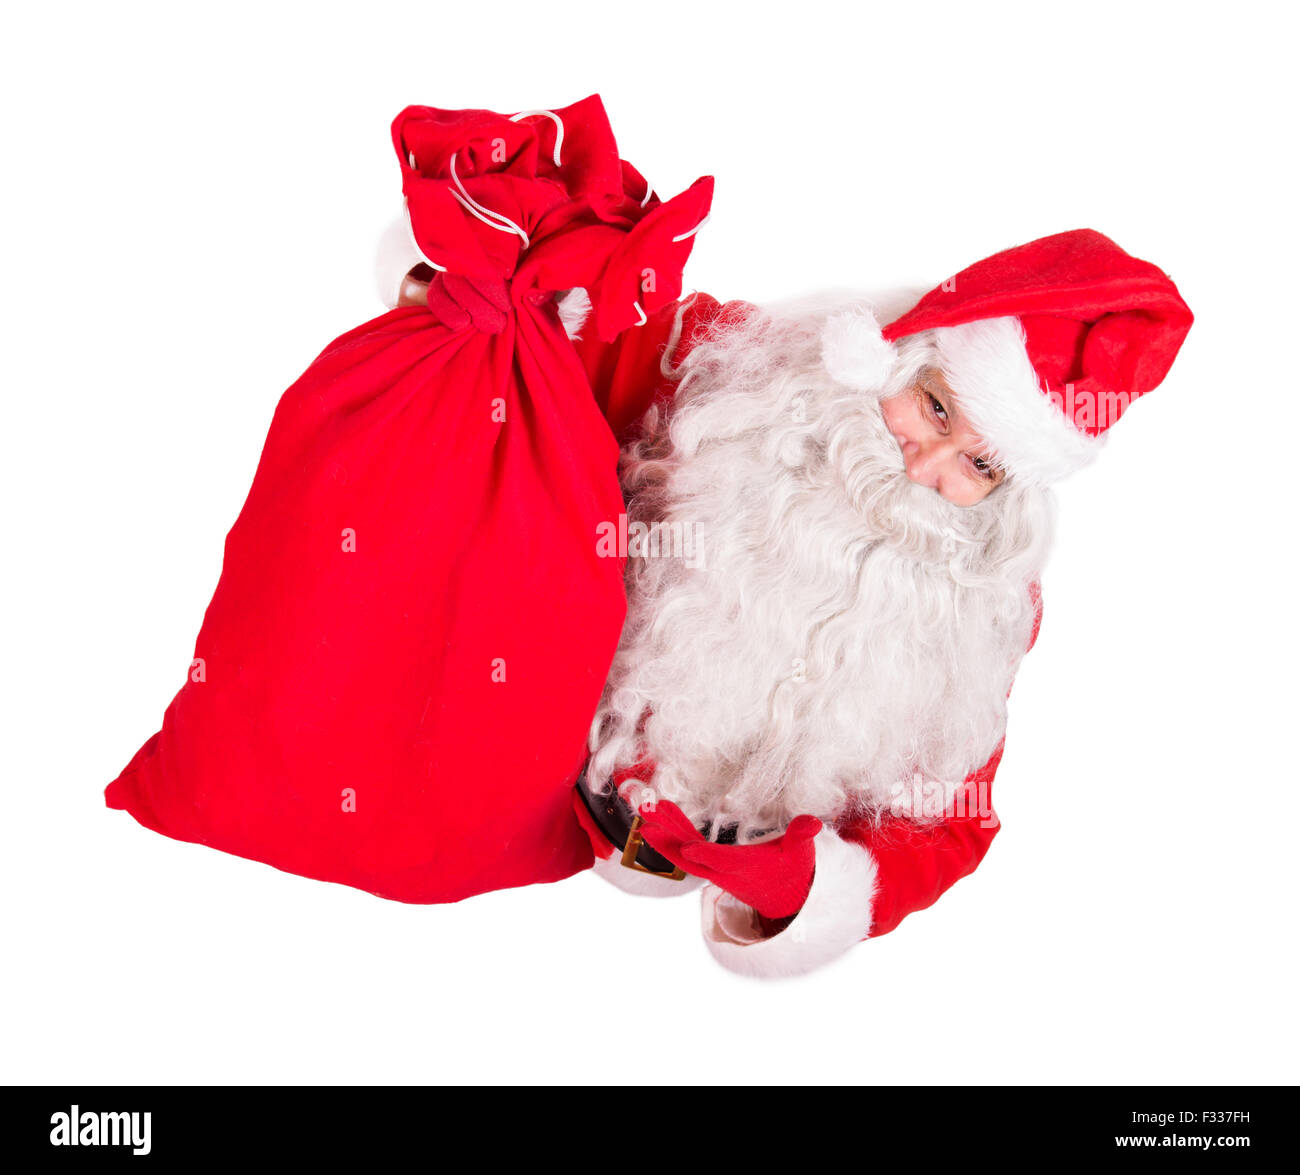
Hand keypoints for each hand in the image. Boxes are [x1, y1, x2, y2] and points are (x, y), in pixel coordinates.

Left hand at [635, 799, 821, 919]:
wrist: (783, 897)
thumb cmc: (792, 870)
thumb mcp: (801, 852)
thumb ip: (802, 836)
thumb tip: (812, 822)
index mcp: (746, 868)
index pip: (722, 862)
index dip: (706, 855)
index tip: (687, 847)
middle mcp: (724, 871)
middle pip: (692, 858)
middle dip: (670, 839)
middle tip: (649, 820)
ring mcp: (714, 869)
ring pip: (684, 854)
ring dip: (664, 835)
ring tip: (644, 815)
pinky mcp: (710, 864)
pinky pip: (685, 851)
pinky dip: (670, 837)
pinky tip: (654, 824)